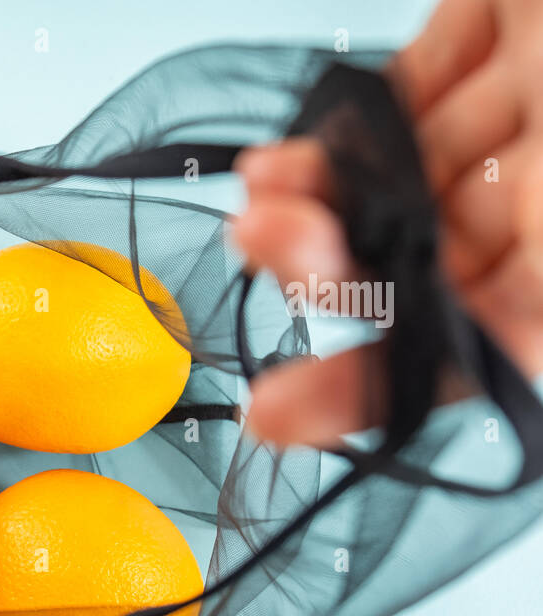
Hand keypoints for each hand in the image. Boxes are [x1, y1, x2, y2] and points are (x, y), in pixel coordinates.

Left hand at [234, 0, 542, 446]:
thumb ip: (539, 290)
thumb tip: (520, 360)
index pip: (487, 348)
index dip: (383, 390)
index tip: (278, 416)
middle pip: (429, 268)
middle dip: (335, 275)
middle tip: (267, 256)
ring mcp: (541, 112)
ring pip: (405, 183)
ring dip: (322, 203)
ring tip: (262, 207)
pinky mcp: (512, 28)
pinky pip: (414, 94)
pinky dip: (348, 131)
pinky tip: (285, 165)